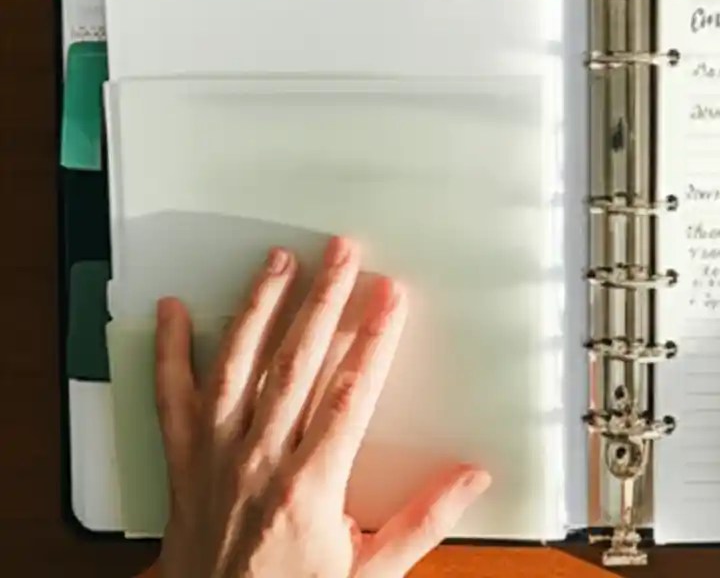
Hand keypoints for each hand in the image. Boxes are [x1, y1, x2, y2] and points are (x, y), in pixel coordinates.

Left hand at [152, 237, 490, 577]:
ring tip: (279, 262)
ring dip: (259, 308)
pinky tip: (174, 311)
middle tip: (342, 253)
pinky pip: (170, 396)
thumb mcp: (372, 572)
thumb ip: (423, 521)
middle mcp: (257, 461)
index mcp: (308, 487)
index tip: (390, 298)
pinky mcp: (182, 461)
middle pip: (294, 364)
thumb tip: (470, 478)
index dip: (373, 340)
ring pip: (237, 365)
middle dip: (324, 301)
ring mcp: (214, 456)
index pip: (348, 395)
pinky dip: (169, 350)